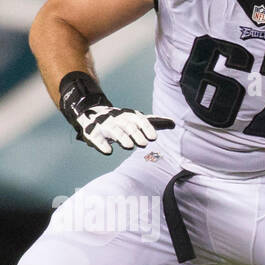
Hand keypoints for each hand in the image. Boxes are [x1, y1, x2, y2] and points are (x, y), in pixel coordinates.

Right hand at [58, 70, 173, 154]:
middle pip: (127, 125)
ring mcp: (104, 124)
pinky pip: (96, 137)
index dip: (146, 128)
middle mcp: (117, 118)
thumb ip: (152, 123)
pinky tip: (108, 151)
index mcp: (127, 116)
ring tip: (129, 146)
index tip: (153, 138)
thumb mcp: (135, 120)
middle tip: (143, 144)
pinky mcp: (92, 132)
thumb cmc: (119, 121)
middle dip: (136, 134)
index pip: (139, 120)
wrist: (91, 113)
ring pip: (114, 130)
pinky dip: (101, 144)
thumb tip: (173, 123)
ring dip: (121, 138)